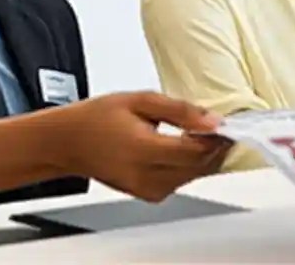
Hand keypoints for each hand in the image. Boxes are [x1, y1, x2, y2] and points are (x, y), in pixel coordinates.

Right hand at [56, 91, 230, 200]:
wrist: (70, 142)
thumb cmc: (98, 118)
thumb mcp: (141, 100)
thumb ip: (181, 111)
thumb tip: (213, 121)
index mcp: (144, 150)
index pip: (196, 152)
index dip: (217, 138)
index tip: (224, 123)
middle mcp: (147, 176)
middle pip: (199, 167)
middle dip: (214, 147)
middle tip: (216, 125)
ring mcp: (148, 190)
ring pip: (194, 176)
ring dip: (203, 156)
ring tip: (198, 132)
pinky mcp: (149, 195)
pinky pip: (181, 181)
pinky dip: (189, 165)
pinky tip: (182, 147)